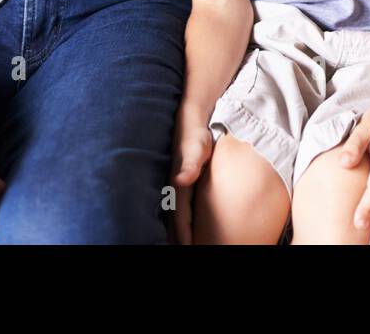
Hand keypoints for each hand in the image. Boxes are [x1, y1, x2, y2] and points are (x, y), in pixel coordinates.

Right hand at [167, 103, 213, 244]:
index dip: (185, 236)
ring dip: (176, 232)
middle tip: (188, 250)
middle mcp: (173, 188)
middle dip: (178, 238)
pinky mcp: (178, 183)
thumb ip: (190, 164)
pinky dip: (180, 221)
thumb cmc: (196, 135)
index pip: (180, 218)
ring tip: (183, 244)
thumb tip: (180, 181)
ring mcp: (173, 186)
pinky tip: (183, 228)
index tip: (190, 248)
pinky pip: (178, 207)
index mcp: (178, 185)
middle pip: (173, 221)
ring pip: (172, 216)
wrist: (189, 119)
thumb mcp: (197, 147)